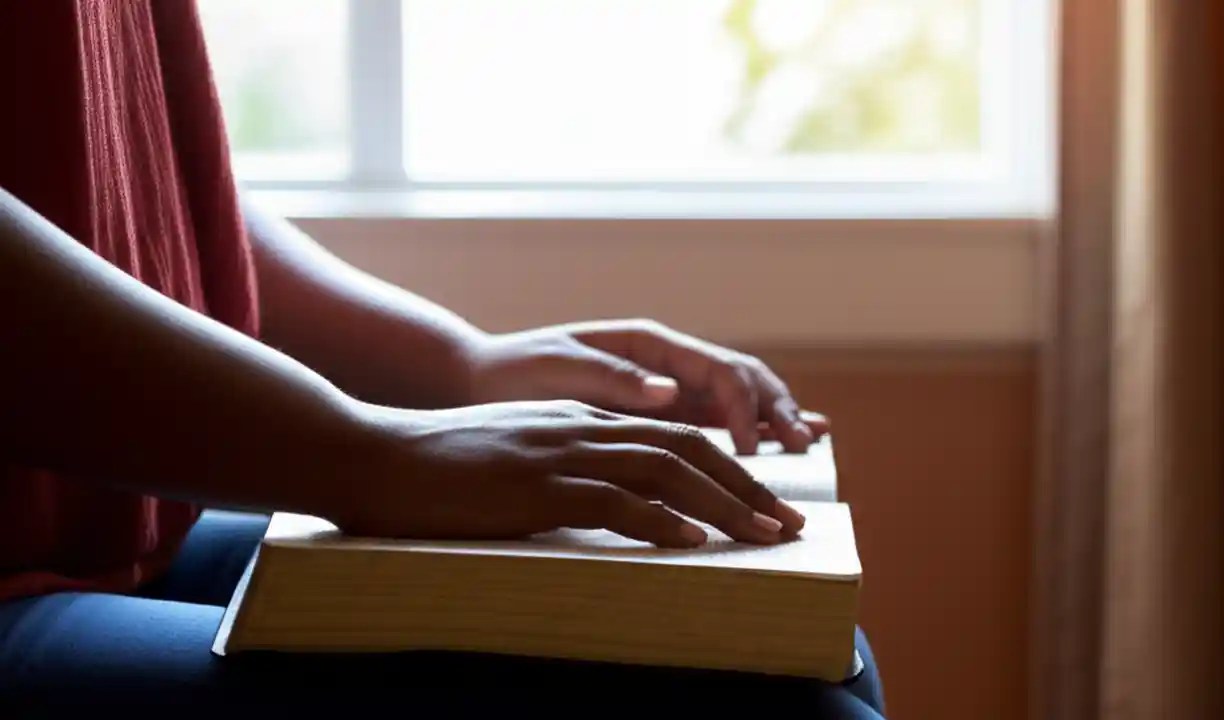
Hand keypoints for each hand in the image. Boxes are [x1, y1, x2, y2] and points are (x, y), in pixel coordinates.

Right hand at [335, 400, 805, 546]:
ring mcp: (560, 454)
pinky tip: (694, 543)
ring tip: (767, 536)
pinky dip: (660, 521)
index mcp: (580, 420)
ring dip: (723, 504)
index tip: (761, 502)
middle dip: (746, 485)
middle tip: (790, 523)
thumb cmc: (436, 469)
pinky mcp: (535, 487)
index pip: (672, 435)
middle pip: (686, 447)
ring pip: (665, 471)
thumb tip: (606, 506)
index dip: (725, 467)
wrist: (373, 456)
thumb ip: (561, 470)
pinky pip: (613, 501)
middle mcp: (581, 428)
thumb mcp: (513, 459)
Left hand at [467, 320, 828, 454]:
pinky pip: (716, 420)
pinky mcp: (660, 413)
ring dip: (776, 416)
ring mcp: (668, 386)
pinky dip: (752, 429)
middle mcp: (667, 362)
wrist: (483, 380)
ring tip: (812, 442)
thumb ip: (616, 381)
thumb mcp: (560, 371)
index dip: (743, 408)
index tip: (751, 448)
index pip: (717, 371)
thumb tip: (670, 393)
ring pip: (738, 398)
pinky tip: (781, 444)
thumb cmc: (518, 373)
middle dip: (777, 408)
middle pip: (741, 378)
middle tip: (804, 446)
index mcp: (650, 344)